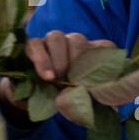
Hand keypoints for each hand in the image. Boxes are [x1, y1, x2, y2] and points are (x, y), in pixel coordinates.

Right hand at [0, 30, 115, 112]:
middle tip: (72, 81)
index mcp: (92, 55)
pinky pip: (35, 44)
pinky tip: (47, 76)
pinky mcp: (32, 47)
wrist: (37, 102)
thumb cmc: (67, 99)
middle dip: (74, 60)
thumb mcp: (83, 102)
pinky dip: (41, 60)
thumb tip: (84, 95)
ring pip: (56, 37)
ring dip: (58, 59)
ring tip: (57, 79)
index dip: (103, 60)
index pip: (105, 46)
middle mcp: (73, 44)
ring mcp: (52, 43)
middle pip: (77, 39)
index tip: (100, 80)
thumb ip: (88, 99)